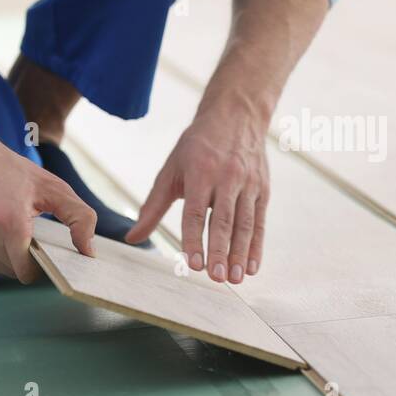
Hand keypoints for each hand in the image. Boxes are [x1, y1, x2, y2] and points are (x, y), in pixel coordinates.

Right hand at [0, 136, 96, 282]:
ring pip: (2, 270)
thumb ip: (80, 218)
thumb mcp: (53, 187)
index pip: (29, 272)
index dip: (43, 264)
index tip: (49, 249)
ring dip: (12, 256)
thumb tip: (89, 251)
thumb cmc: (9, 171)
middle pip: (17, 272)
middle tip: (32, 231)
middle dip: (28, 257)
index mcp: (8, 224)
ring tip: (13, 227)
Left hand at [125, 104, 269, 283]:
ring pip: (245, 224)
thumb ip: (153, 206)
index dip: (195, 239)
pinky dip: (256, 246)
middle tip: (217, 278)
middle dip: (221, 251)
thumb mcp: (171, 170)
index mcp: (200, 172)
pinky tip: (252, 267)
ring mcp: (248, 184)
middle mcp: (227, 178)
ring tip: (235, 279)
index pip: (196, 212)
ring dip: (240, 254)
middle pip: (224, 221)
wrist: (236, 116)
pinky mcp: (262, 189)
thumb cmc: (197, 147)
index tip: (194, 265)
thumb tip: (132, 237)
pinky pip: (259, 222)